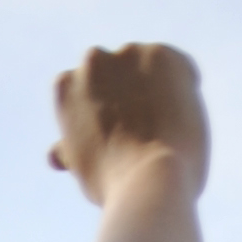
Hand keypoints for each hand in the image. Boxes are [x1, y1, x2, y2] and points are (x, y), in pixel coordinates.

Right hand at [49, 43, 208, 203]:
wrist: (148, 183)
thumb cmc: (114, 186)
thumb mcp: (83, 167)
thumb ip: (72, 150)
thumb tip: (55, 155)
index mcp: (66, 87)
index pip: (91, 93)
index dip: (110, 119)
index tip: (122, 142)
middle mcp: (92, 62)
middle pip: (120, 77)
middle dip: (133, 101)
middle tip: (147, 137)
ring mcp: (127, 55)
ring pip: (150, 69)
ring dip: (160, 94)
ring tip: (166, 133)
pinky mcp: (161, 56)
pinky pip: (181, 68)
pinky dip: (187, 91)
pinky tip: (183, 121)